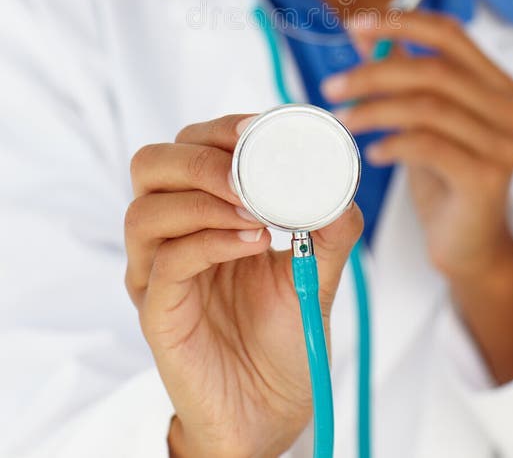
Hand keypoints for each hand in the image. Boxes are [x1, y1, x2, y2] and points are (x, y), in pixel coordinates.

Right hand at [125, 113, 361, 457]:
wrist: (271, 409)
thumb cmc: (282, 334)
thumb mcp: (316, 268)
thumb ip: (329, 223)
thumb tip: (341, 179)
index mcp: (202, 209)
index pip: (190, 145)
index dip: (221, 129)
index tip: (262, 128)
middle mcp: (170, 233)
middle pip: (151, 164)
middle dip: (202, 156)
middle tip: (250, 171)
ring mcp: (156, 272)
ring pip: (146, 210)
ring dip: (204, 199)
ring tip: (258, 213)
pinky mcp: (157, 312)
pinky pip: (166, 263)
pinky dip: (210, 242)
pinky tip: (253, 243)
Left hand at [321, 10, 512, 281]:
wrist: (470, 243)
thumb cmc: (445, 174)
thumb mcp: (422, 116)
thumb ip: (401, 71)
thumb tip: (362, 30)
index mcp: (498, 84)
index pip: (450, 35)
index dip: (402, 23)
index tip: (356, 25)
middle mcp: (510, 109)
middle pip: (435, 71)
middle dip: (375, 73)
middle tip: (332, 86)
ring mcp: (504, 144)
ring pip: (428, 108)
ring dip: (374, 109)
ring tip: (342, 120)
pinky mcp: (487, 178)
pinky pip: (429, 146)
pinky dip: (393, 143)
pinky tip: (372, 153)